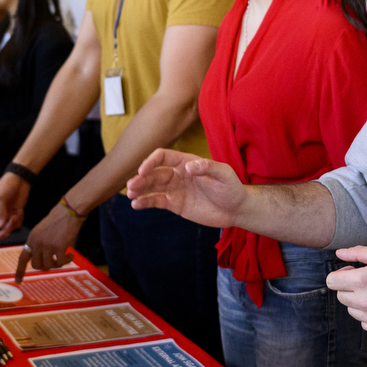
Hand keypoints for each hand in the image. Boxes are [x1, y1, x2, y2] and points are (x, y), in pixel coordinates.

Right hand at [0, 173, 29, 246]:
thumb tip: (1, 226)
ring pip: (7, 229)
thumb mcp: (1, 198)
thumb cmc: (6, 186)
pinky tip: (20, 210)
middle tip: (8, 229)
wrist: (19, 180)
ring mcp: (5, 216)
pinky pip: (16, 225)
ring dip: (12, 224)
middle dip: (2, 233)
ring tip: (16, 213)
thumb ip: (1, 213)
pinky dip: (19, 220)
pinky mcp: (14, 215)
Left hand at [22, 201, 82, 273]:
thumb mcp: (43, 231)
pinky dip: (67, 261)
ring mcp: (47, 245)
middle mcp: (36, 242)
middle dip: (46, 266)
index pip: (22, 258)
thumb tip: (41, 260)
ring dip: (58, 264)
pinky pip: (61, 262)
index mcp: (31, 238)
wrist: (69, 210)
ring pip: (49, 266)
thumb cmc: (59, 220)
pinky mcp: (58, 247)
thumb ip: (39, 243)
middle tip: (56, 262)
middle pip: (36, 265)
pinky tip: (71, 255)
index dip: (19, 271)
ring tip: (65, 257)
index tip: (18, 281)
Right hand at [126, 149, 246, 228]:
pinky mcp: (175, 204)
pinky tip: (136, 204)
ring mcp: (175, 189)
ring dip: (139, 189)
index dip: (151, 161)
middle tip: (131, 186)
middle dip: (141, 178)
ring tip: (130, 194)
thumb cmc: (232, 188)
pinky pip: (157, 201)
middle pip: (154, 173)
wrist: (236, 209)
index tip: (143, 170)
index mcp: (186, 162)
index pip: (163, 157)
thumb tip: (189, 167)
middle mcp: (178, 174)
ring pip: (152, 187)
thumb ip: (208, 168)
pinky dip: (145, 202)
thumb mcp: (224, 175)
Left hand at [327, 246, 366, 335]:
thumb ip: (358, 253)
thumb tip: (339, 254)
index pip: (332, 282)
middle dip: (349, 288)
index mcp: (363, 281)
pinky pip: (365, 323)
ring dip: (359, 303)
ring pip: (352, 311)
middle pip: (341, 297)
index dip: (340, 275)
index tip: (352, 272)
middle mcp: (365, 302)